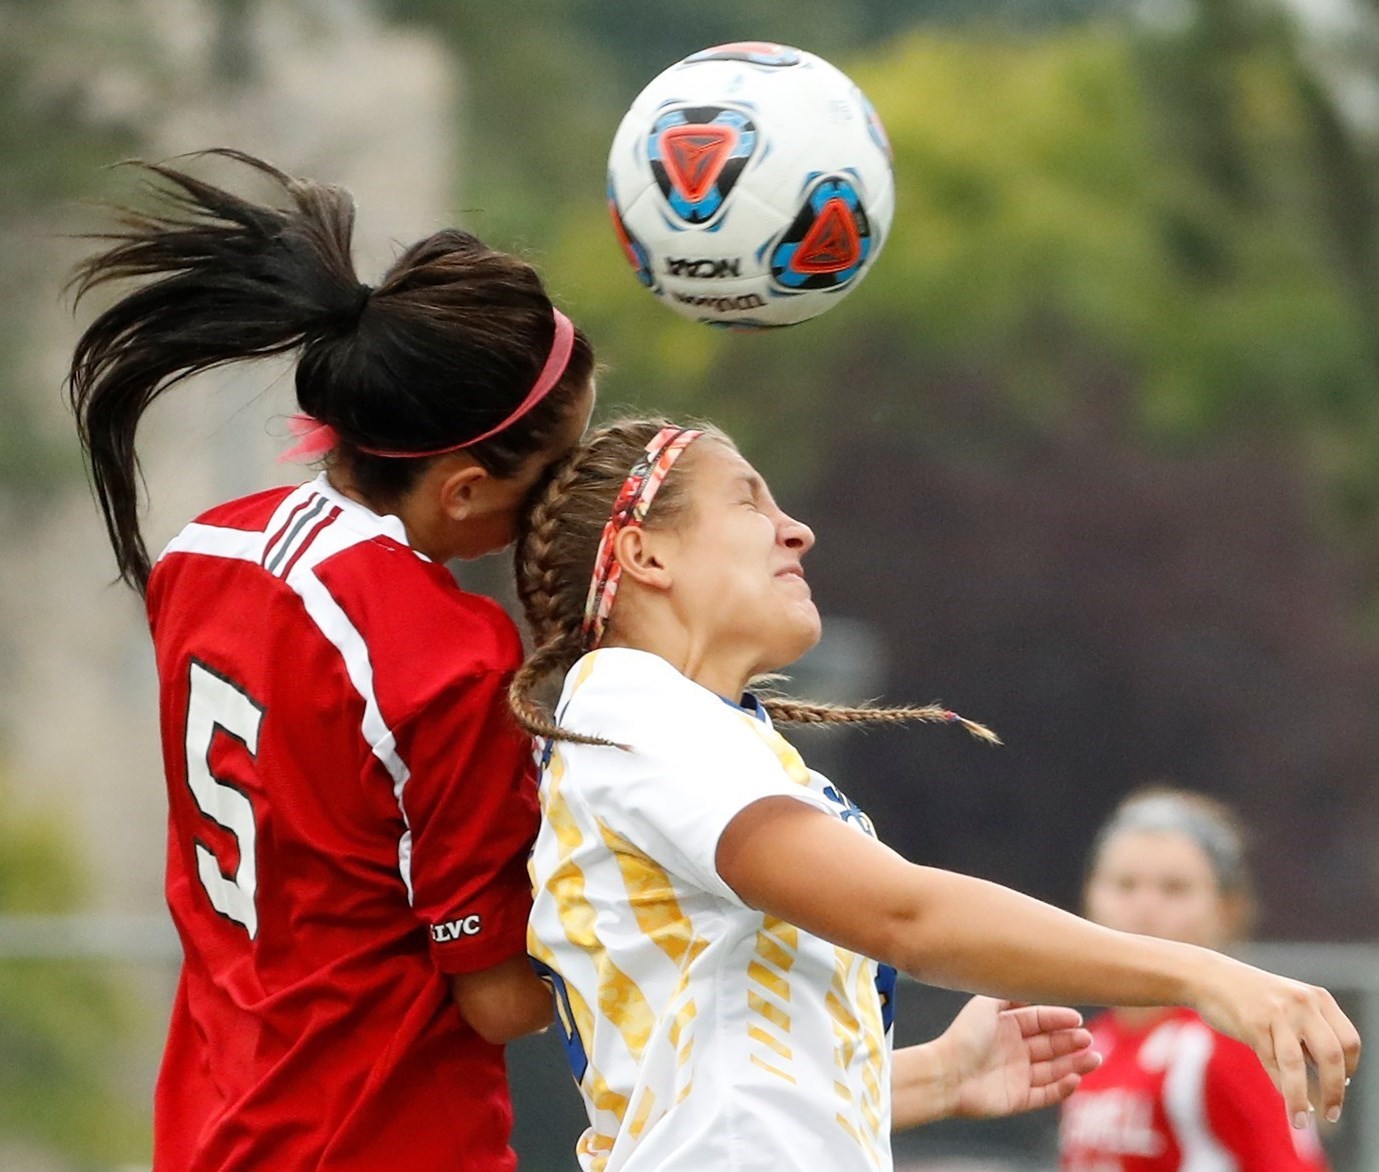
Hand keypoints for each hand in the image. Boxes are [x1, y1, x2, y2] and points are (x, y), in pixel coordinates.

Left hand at [936, 995, 1101, 1118]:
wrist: (946, 1074)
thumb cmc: (965, 1036)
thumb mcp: (985, 1004)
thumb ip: (1008, 994)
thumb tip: (1032, 986)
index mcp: (1006, 1027)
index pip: (1039, 1021)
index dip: (1059, 1020)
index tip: (1077, 1019)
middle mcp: (1013, 1050)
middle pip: (1050, 1045)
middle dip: (1071, 1042)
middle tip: (1089, 1040)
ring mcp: (1017, 1075)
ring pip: (1053, 1070)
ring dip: (1075, 1064)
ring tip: (1094, 1059)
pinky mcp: (1018, 1099)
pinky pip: (1046, 1094)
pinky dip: (1062, 1088)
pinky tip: (1075, 1079)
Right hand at [1192, 954, 1360, 1127]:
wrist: (1208, 977)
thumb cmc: (1251, 996)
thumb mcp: (1290, 1003)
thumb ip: (1311, 1032)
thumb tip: (1334, 1076)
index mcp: (1318, 997)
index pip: (1349, 1041)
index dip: (1350, 1069)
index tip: (1343, 1084)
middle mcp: (1302, 1003)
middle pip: (1331, 1055)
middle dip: (1334, 1090)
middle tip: (1332, 1113)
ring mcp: (1277, 1013)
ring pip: (1297, 1065)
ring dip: (1301, 1099)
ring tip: (1301, 1120)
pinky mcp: (1252, 1024)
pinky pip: (1271, 1064)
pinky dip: (1281, 1088)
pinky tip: (1286, 1101)